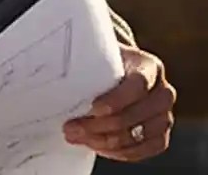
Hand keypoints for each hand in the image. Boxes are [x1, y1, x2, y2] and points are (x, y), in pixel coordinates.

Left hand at [63, 44, 175, 161]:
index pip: (138, 84)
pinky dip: (123, 152)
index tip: (92, 108)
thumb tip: (44, 67)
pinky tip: (98, 146)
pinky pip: (149, 148)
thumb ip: (80, 61)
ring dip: (108, 141)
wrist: (116, 71)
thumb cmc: (99, 63)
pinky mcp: (160, 132)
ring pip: (142, 135)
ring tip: (79, 137)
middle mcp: (162, 90)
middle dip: (102, 126)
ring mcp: (164, 113)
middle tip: (71, 128)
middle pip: (138, 114)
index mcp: (148, 66)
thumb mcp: (93, 55)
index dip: (117, 99)